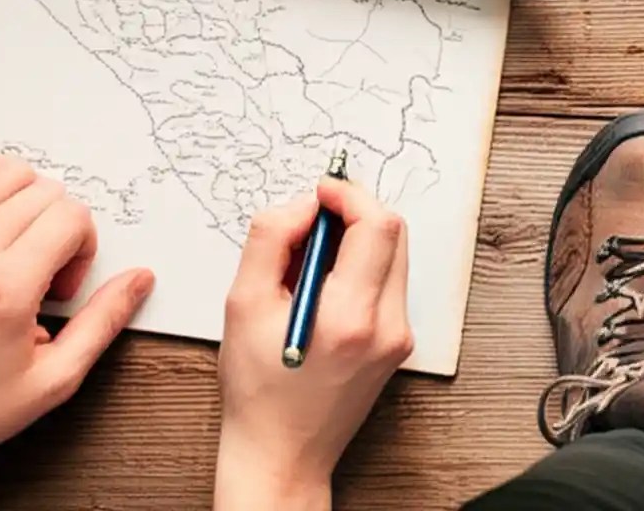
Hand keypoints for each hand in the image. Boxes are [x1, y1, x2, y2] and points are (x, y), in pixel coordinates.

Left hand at [0, 154, 153, 510]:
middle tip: (48, 277)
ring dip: (33, 202)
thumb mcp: (57, 376)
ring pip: (9, 173)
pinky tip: (2, 210)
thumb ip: (105, 320)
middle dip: (64, 229)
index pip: (70, 217)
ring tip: (27, 246)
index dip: (85, 250)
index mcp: (3, 287)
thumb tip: (140, 279)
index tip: (65, 290)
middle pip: (46, 192)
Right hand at [215, 177, 412, 510]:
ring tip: (309, 261)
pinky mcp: (398, 343)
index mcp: (350, 316)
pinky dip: (360, 268)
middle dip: (354, 212)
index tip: (320, 191)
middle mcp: (387, 325)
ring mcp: (399, 336)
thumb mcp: (243, 305)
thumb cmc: (257, 388)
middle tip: (312, 219)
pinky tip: (324, 287)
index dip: (348, 194)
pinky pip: (387, 282)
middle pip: (394, 233)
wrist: (283, 452)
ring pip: (393, 255)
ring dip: (357, 239)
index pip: (376, 226)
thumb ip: (271, 240)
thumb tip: (303, 204)